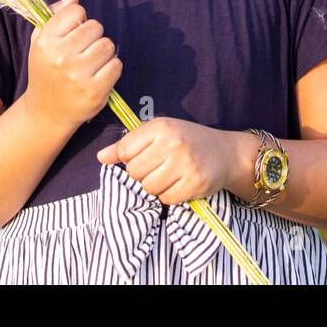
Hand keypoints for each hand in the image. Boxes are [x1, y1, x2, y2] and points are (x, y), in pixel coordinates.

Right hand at [24, 0, 121, 129]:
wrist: (47, 112)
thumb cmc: (46, 71)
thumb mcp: (41, 43)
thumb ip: (55, 17)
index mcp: (46, 42)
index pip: (75, 11)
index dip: (78, 20)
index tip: (73, 33)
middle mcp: (61, 57)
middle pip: (95, 26)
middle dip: (92, 36)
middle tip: (83, 51)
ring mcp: (78, 75)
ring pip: (108, 45)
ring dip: (103, 52)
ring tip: (91, 63)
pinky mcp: (95, 91)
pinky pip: (116, 65)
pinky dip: (111, 68)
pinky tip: (99, 75)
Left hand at [96, 116, 237, 205]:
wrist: (225, 153)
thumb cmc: (186, 140)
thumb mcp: (158, 133)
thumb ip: (127, 144)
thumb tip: (101, 157)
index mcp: (160, 127)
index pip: (125, 150)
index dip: (130, 157)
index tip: (145, 155)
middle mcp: (172, 143)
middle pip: (134, 172)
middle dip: (143, 173)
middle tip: (160, 166)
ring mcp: (184, 164)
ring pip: (148, 187)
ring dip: (156, 185)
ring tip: (170, 175)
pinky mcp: (194, 184)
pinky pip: (165, 199)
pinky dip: (170, 195)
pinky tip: (180, 183)